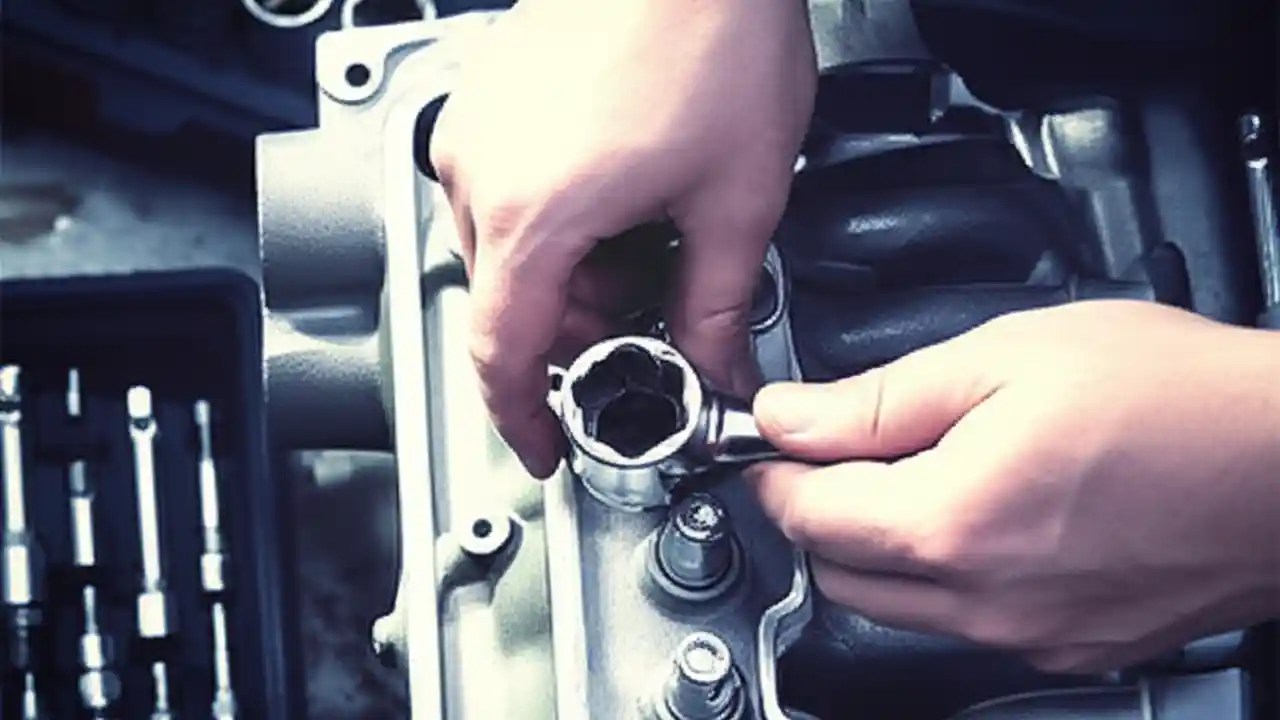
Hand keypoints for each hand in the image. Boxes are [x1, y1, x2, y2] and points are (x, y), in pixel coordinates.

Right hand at [431, 0, 816, 476]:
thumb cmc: (710, 29)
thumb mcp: (734, 197)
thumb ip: (717, 305)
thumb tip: (717, 366)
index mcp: (533, 213)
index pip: (502, 355)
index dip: (524, 419)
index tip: (546, 446)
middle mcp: (482, 171)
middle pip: (514, 305)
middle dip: (584, 331)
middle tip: (656, 319)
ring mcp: (478, 128)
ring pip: (510, 251)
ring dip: (578, 274)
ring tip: (653, 235)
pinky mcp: (491, 99)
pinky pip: (507, 193)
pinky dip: (562, 221)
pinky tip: (625, 190)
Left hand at [750, 301, 1279, 672]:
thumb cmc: (1174, 397)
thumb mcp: (1002, 359)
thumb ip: (877, 400)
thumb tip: (790, 415)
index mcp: (951, 521)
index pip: (804, 514)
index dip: (772, 470)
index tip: (773, 441)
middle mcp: (985, 599)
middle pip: (840, 571)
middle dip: (820, 510)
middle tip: (843, 451)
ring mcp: (1032, 635)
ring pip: (899, 606)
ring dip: (882, 546)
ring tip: (925, 471)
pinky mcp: (1075, 647)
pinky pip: (970, 624)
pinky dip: (950, 576)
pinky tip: (989, 515)